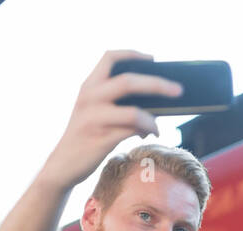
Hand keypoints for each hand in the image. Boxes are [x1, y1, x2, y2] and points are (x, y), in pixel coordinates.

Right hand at [38, 50, 183, 190]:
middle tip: (178, 90)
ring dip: (153, 120)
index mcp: (88, 86)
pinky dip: (146, 131)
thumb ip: (115, 101)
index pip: (109, 57)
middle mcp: (90, 97)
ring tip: (157, 126)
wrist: (63, 164)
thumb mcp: (95, 111)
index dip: (133, 54)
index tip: (153, 59)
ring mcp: (95, 118)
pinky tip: (148, 135)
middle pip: (128, 81)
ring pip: (134, 111)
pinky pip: (133, 132)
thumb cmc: (86, 136)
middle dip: (158, 84)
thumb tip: (154, 100)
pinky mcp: (101, 139)